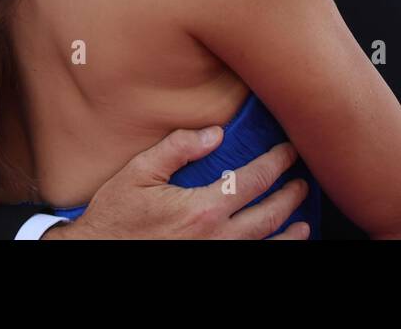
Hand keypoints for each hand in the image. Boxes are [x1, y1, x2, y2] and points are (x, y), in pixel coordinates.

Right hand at [43, 126, 308, 238]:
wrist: (96, 256)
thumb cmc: (115, 217)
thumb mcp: (138, 173)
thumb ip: (178, 148)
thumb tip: (216, 133)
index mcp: (202, 209)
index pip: (253, 181)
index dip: (277, 163)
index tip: (289, 151)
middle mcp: (216, 238)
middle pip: (269, 216)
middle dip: (290, 196)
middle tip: (302, 182)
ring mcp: (215, 258)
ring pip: (265, 246)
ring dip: (288, 234)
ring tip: (303, 223)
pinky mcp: (207, 266)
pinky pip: (249, 261)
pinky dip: (267, 252)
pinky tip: (273, 246)